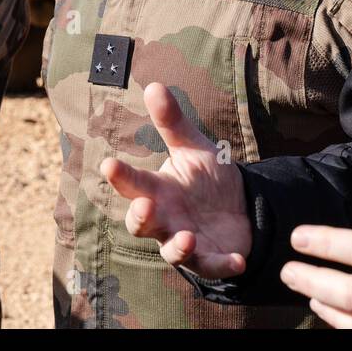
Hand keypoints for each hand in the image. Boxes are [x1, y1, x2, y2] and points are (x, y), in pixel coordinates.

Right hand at [101, 83, 251, 278]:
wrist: (242, 207)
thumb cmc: (208, 179)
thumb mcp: (194, 148)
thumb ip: (173, 123)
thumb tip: (153, 85)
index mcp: (158, 190)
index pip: (134, 183)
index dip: (121, 176)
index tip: (109, 163)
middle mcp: (166, 218)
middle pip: (142, 222)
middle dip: (140, 216)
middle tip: (144, 205)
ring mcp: (186, 240)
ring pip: (171, 251)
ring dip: (177, 246)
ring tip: (187, 237)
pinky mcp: (210, 258)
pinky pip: (212, 265)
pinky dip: (223, 265)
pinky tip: (238, 260)